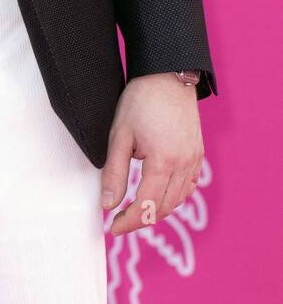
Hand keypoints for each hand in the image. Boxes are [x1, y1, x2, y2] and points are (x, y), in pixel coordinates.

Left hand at [100, 73, 203, 235]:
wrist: (167, 75)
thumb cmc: (140, 101)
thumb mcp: (119, 135)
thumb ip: (114, 172)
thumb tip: (107, 204)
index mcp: (163, 162)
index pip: (146, 207)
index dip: (128, 222)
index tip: (112, 228)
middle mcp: (184, 165)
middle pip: (164, 209)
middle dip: (141, 220)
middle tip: (119, 220)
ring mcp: (194, 160)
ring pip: (178, 200)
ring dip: (157, 210)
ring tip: (135, 209)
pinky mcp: (197, 154)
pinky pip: (188, 186)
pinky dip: (173, 197)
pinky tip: (158, 194)